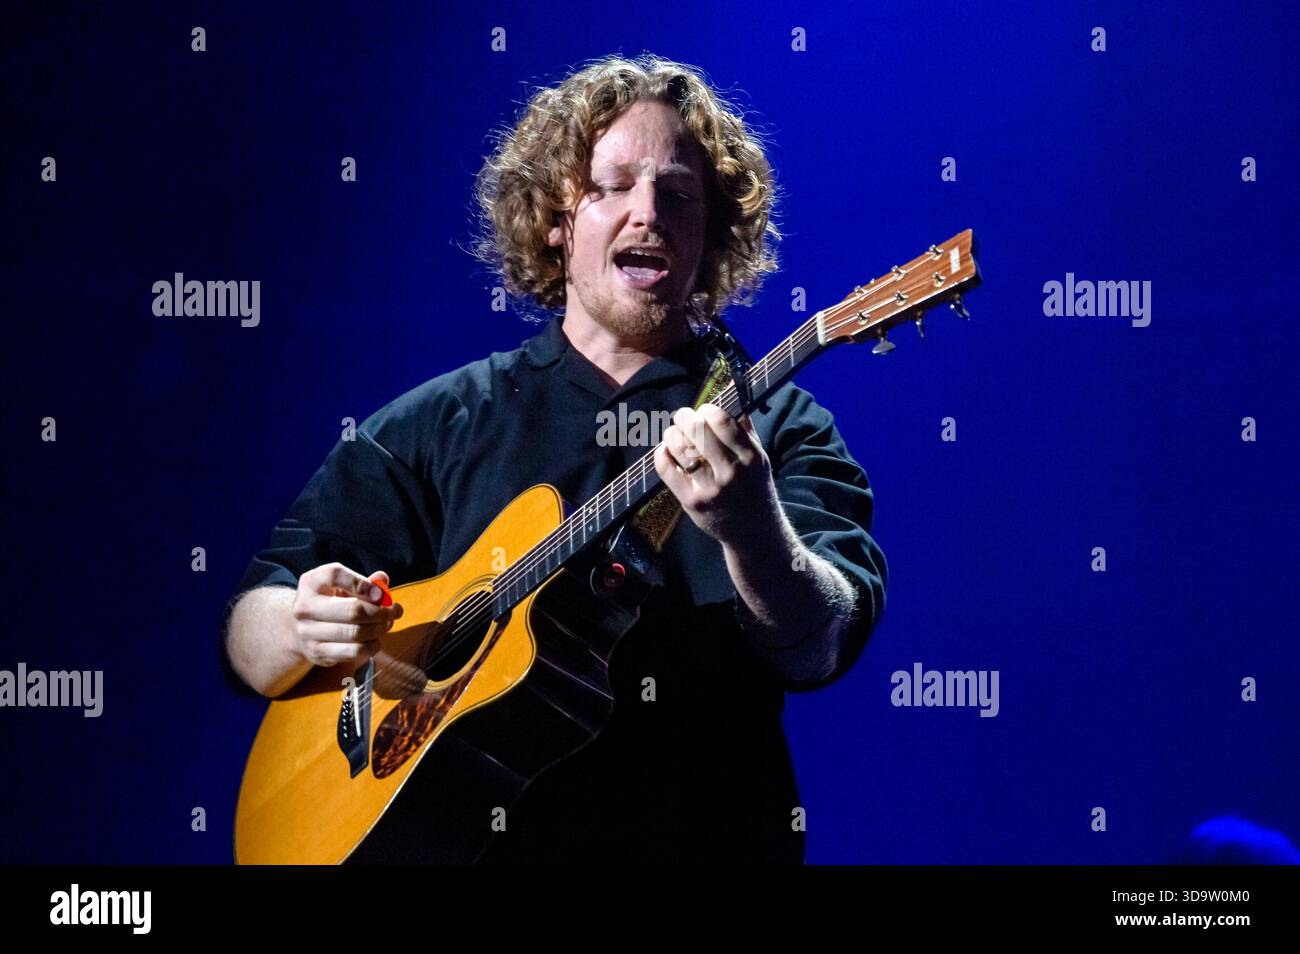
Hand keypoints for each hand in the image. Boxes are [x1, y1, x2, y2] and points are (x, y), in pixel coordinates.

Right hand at [289, 563, 403, 667]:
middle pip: (353, 610)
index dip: (362, 584)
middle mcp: (305, 607)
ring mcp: (308, 633)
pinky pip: (354, 652)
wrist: (299, 627)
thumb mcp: (342, 585)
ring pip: (356, 633)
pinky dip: (372, 646)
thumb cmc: (330, 601)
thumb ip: (364, 581)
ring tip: (387, 623)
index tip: (381, 593)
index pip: (335, 575)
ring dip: (380, 629)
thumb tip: (382, 580)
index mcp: (311, 582)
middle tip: (395, 611)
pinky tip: (376, 639)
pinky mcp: (317, 653)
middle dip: (381, 612)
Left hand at [653, 403, 780, 547]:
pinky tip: (665, 451)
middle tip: (683, 417)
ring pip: (680, 448)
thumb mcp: (759, 458)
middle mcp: (731, 473)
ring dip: (671, 434)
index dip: (707, 409)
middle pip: (698, 431)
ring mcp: (710, 489)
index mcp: (750, 457)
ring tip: (674, 433)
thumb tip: (729, 396)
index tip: (703, 410)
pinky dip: (662, 455)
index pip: (722, 421)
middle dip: (685, 417)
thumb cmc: (754, 487)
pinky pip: (667, 470)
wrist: (754, 532)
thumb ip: (744, 429)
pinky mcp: (691, 502)